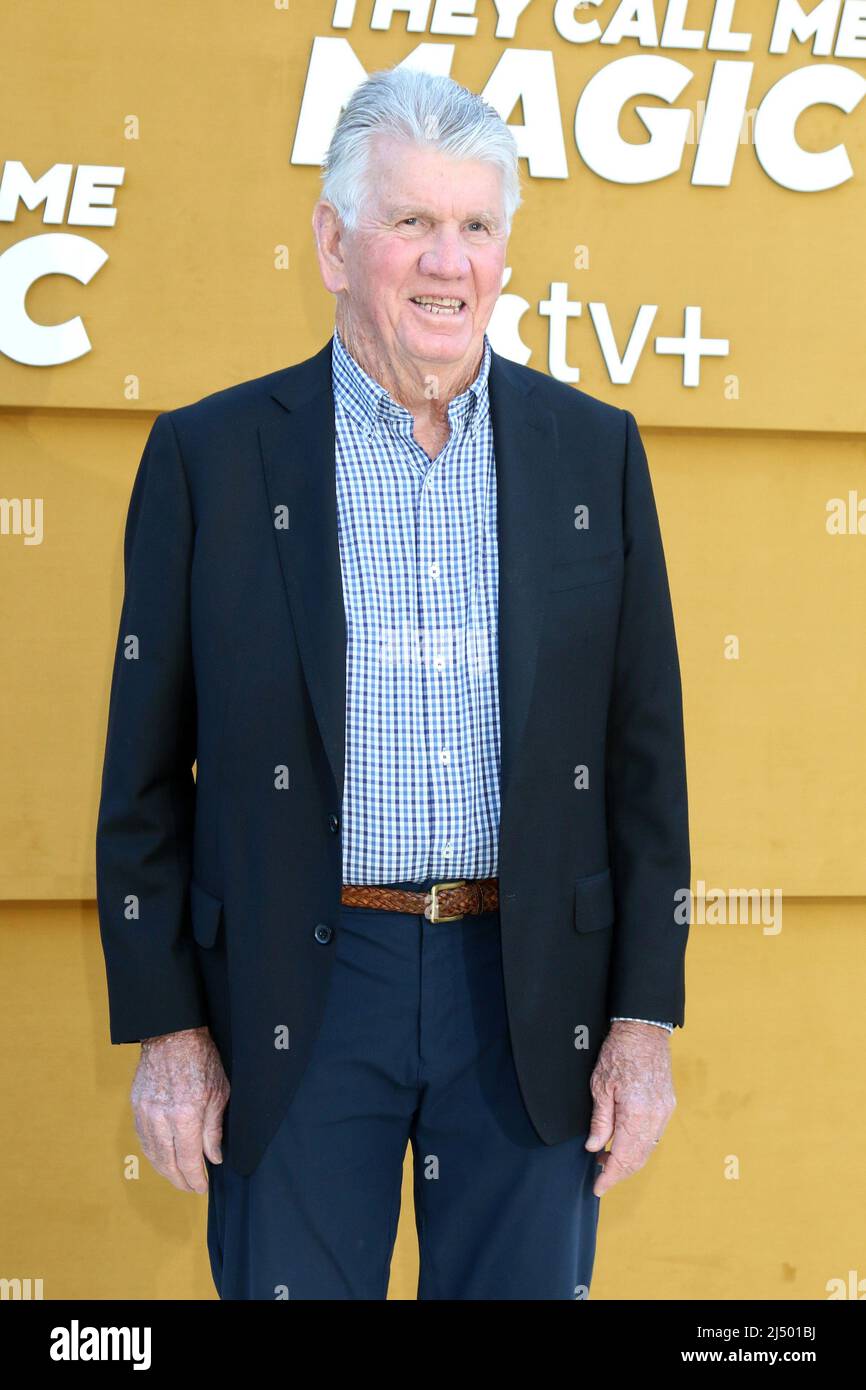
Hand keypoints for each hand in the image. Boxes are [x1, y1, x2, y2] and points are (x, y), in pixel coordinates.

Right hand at [130, 1026, 229, 1192]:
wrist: (172, 1035)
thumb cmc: (201, 1060)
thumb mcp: (219, 1093)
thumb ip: (214, 1130)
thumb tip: (213, 1158)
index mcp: (184, 1115)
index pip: (188, 1160)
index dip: (195, 1179)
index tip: (202, 1186)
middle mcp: (160, 1118)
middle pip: (167, 1162)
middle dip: (180, 1180)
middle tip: (190, 1187)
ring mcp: (145, 1113)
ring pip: (152, 1153)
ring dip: (165, 1170)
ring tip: (178, 1177)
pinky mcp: (136, 1106)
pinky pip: (143, 1138)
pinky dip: (153, 1153)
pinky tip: (162, 1158)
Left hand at [585, 1020, 674, 1196]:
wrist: (644, 1031)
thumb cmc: (619, 1054)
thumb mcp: (600, 1086)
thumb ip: (600, 1120)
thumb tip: (594, 1147)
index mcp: (636, 1115)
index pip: (623, 1158)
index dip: (610, 1177)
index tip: (597, 1188)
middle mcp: (655, 1118)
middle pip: (638, 1159)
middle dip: (619, 1172)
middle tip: (599, 1175)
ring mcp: (664, 1112)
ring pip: (648, 1149)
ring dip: (629, 1159)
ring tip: (606, 1157)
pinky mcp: (667, 1105)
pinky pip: (654, 1135)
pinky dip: (639, 1146)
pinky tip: (623, 1142)